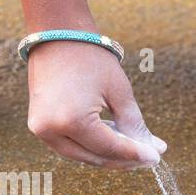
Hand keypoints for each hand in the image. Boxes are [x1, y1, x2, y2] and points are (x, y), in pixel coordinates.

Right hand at [25, 40, 165, 168]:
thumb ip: (134, 125)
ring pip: (82, 155)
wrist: (56, 35)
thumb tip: (153, 150)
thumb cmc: (90, 57)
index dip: (136, 155)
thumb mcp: (119, 91)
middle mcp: (52, 131)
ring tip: (132, 145)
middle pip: (95, 158)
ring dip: (107, 154)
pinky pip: (69, 145)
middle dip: (124, 159)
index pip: (110, 149)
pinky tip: (111, 137)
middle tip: (148, 155)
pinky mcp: (39, 126)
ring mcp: (42, 131)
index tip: (156, 157)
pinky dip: (90, 145)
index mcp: (73, 121)